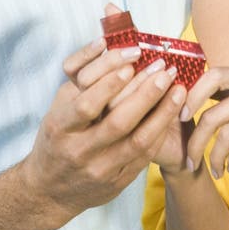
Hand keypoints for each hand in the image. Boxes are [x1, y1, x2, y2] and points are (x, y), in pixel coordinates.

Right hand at [19, 27, 186, 221]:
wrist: (49, 190)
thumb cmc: (58, 134)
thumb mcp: (61, 103)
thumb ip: (84, 74)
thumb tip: (109, 39)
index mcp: (61, 127)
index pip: (86, 104)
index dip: (110, 82)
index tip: (132, 60)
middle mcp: (80, 151)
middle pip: (118, 122)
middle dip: (146, 93)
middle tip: (165, 68)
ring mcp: (100, 170)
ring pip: (138, 141)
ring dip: (162, 112)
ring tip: (178, 87)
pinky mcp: (117, 183)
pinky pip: (145, 156)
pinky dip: (161, 130)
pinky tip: (173, 111)